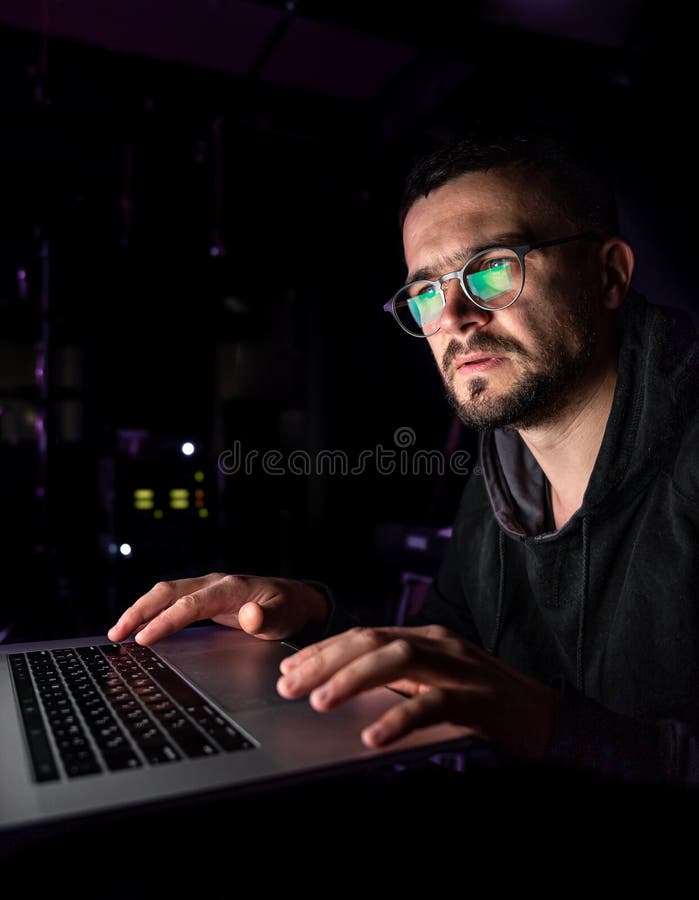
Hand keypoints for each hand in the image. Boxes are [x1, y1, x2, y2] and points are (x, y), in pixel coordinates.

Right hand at [107, 574, 327, 644]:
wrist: (296, 599)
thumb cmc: (289, 609)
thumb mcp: (284, 616)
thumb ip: (267, 618)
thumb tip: (249, 616)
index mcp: (230, 588)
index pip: (190, 604)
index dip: (166, 621)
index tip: (144, 638)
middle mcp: (214, 584)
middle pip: (168, 592)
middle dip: (140, 611)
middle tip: (117, 634)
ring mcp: (207, 589)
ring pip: (165, 594)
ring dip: (140, 611)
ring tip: (118, 632)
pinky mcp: (204, 598)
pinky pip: (172, 602)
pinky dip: (152, 613)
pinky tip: (139, 628)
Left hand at [277, 625, 559, 760]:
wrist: (548, 721)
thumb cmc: (484, 706)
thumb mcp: (433, 685)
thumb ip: (396, 682)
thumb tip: (340, 690)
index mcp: (425, 638)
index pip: (365, 635)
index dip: (324, 649)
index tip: (289, 668)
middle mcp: (439, 643)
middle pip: (373, 640)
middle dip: (326, 660)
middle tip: (290, 686)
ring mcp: (460, 667)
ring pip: (398, 659)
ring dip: (353, 678)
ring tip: (320, 702)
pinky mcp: (479, 699)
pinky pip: (434, 704)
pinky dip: (400, 717)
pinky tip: (373, 735)